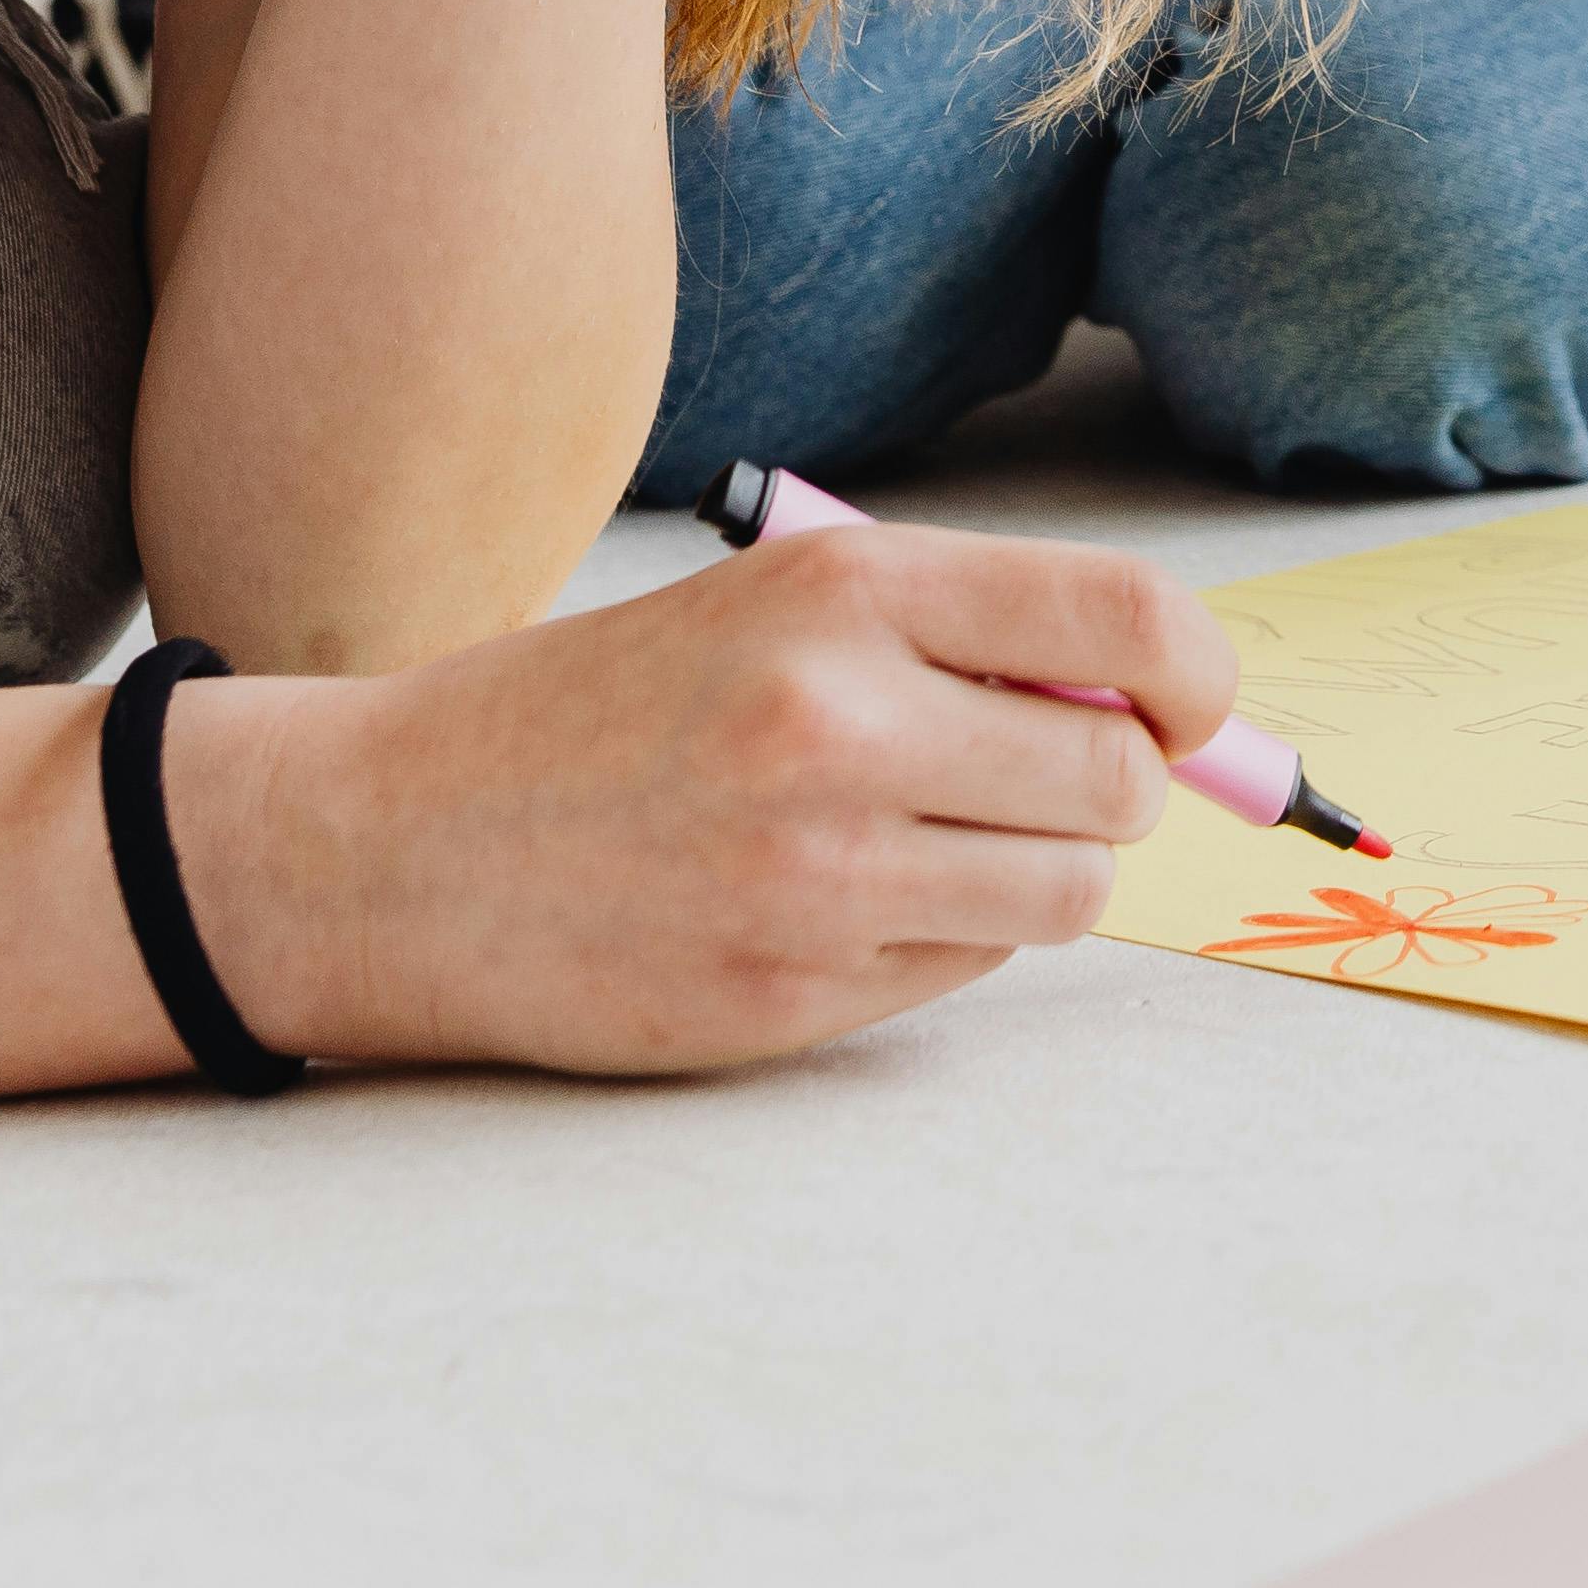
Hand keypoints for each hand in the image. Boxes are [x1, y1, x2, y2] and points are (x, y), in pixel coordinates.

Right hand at [169, 517, 1236, 1078]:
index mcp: (838, 594)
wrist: (390, 846)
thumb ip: (955, 634)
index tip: (1191, 701)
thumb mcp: (768, 607)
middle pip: (1117, 775)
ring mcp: (815, 874)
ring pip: (1065, 888)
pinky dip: (943, 941)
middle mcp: (837, 725)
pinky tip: (837, 906)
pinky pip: (966, 970)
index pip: (1126, 615)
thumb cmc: (601, 714)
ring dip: (1036, 869)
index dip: (1197, 672)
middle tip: (1037, 777)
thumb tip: (1157, 698)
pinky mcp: (790, 994)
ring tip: (932, 841)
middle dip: (1111, 782)